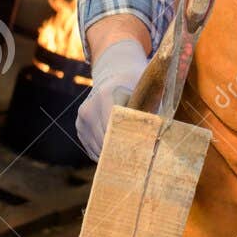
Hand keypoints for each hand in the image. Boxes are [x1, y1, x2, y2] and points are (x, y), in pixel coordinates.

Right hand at [76, 40, 148, 160]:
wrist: (114, 75)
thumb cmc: (134, 87)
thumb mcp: (144, 95)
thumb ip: (148, 115)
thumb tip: (156, 142)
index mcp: (106, 96)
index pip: (115, 128)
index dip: (128, 143)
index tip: (139, 153)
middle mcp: (90, 107)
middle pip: (105, 141)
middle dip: (121, 152)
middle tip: (136, 161)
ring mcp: (82, 117)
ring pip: (98, 148)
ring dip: (112, 154)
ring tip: (127, 157)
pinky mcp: (80, 125)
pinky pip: (92, 147)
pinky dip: (104, 152)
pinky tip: (116, 150)